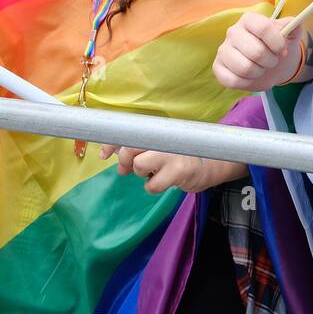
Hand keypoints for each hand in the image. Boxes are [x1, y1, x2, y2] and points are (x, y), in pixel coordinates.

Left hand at [102, 144, 247, 194]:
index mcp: (157, 127)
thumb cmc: (176, 155)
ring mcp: (172, 152)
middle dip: (124, 162)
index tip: (104, 154)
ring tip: (154, 171)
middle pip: (129, 148)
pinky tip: (164, 180)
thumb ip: (131, 147)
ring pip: (139, 166)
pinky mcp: (179, 170)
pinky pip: (152, 184)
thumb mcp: (154, 146)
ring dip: (142, 173)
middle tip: (130, 168)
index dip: (111, 143)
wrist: (209, 166)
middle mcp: (164, 135)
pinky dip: (153, 186)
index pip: (128, 131)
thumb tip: (105, 152)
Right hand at [213, 12, 305, 91]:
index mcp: (249, 20)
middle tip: (272, 61)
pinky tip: (250, 77)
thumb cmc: (278, 47)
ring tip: (261, 68)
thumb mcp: (290, 35)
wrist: (271, 65)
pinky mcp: (218, 67)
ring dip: (259, 72)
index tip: (282, 51)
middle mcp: (233, 32)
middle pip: (256, 51)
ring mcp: (223, 50)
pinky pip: (233, 80)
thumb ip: (294, 26)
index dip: (277, 43)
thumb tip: (296, 22)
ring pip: (244, 68)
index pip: (263, 28)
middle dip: (270, 61)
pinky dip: (247, 83)